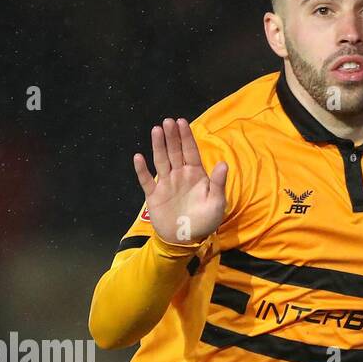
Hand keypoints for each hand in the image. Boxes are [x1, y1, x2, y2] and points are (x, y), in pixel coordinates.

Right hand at [133, 118, 228, 245]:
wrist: (186, 240)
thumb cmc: (205, 221)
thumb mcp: (217, 203)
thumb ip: (219, 184)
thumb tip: (224, 164)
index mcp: (196, 175)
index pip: (190, 152)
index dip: (186, 137)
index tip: (182, 122)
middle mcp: (180, 175)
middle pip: (175, 152)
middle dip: (172, 137)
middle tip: (168, 121)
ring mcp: (166, 184)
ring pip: (161, 160)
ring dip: (158, 146)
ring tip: (156, 130)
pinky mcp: (154, 195)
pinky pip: (146, 180)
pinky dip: (142, 170)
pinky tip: (138, 157)